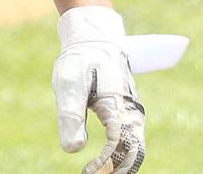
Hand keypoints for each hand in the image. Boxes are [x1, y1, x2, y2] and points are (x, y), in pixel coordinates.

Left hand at [53, 7, 145, 173]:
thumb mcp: (68, 83)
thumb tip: (72, 149)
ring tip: (96, 173)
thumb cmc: (80, 61)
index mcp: (119, 106)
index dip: (105, 163)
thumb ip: (70, 115)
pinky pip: (130, 141)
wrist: (95, 42)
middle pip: (134, 153)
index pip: (120, 144)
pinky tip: (102, 164)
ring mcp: (133, 115)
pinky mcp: (128, 116)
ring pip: (134, 149)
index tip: (87, 172)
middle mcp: (133, 114)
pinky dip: (119, 156)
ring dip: (120, 166)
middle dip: (117, 170)